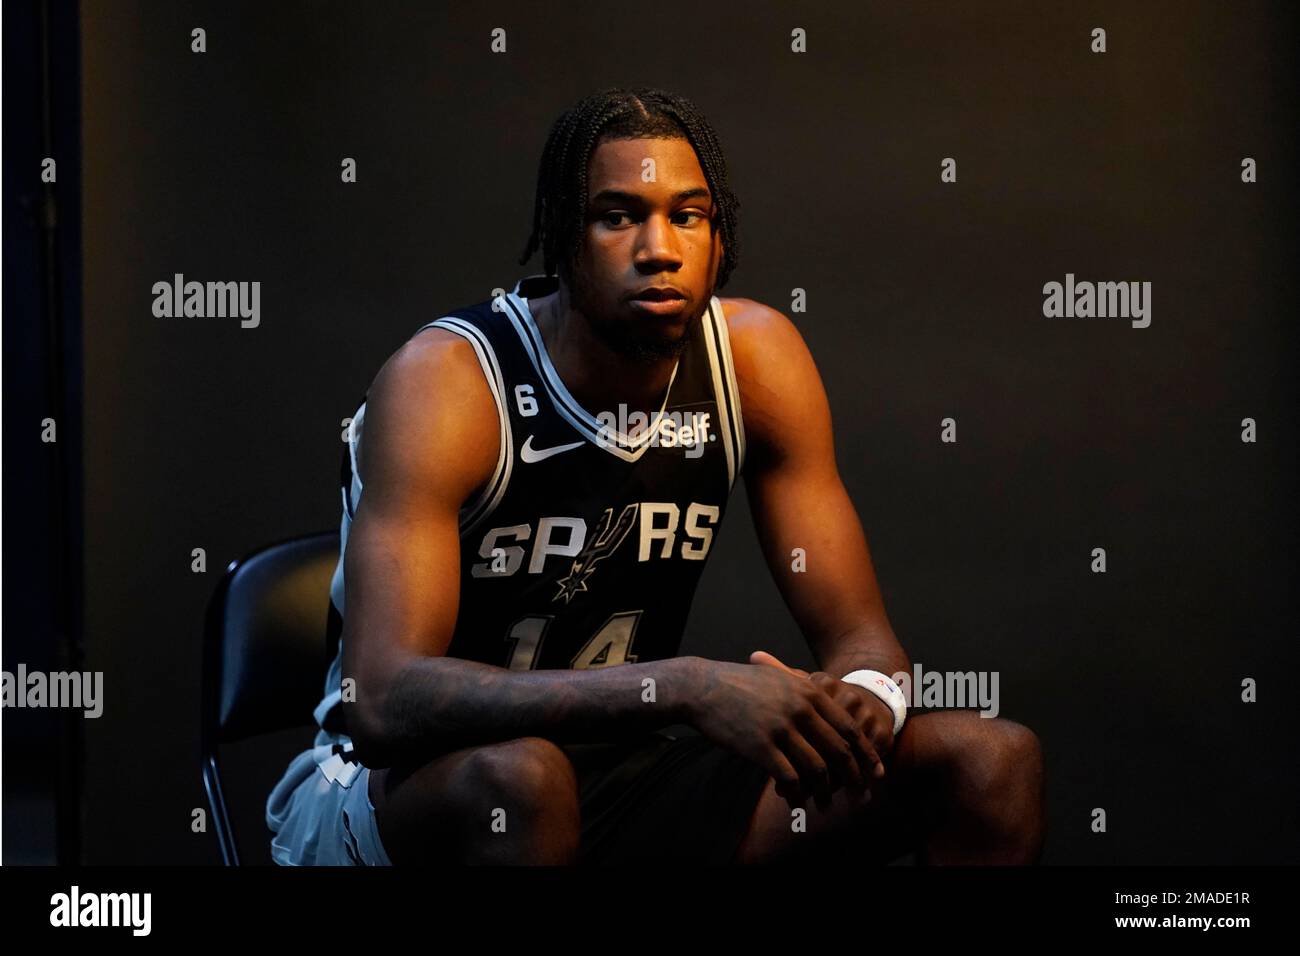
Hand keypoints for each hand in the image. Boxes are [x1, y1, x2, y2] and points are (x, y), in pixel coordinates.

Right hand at [684, 656, 883, 810]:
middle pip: (839, 751)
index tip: (875, 771)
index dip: (866, 753)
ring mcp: (781, 728)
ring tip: (825, 805)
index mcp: (809, 692)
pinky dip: (796, 794)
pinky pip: (789, 778)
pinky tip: (795, 801)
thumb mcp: (779, 678)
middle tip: (861, 795)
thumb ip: (805, 693)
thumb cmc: (739, 684)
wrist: (702, 688)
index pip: (849, 728)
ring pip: (817, 769)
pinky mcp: (761, 747)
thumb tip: (828, 712)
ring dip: (825, 792)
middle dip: (855, 778)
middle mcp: (800, 709)